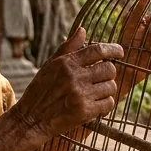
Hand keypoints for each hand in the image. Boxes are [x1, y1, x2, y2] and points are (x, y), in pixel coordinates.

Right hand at [12, 27, 123, 142]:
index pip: (98, 50)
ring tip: (95, 93)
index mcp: (66, 63)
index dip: (113, 49)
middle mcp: (74, 77)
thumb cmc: (40, 91)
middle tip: (100, 78)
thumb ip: (68, 48)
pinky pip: (108, 104)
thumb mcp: (50, 65)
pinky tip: (96, 105)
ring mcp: (80, 95)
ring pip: (111, 87)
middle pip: (109, 69)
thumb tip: (82, 30)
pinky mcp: (85, 112)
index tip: (119, 52)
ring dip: (106, 90)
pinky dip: (105, 105)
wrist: (31, 119)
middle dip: (108, 73)